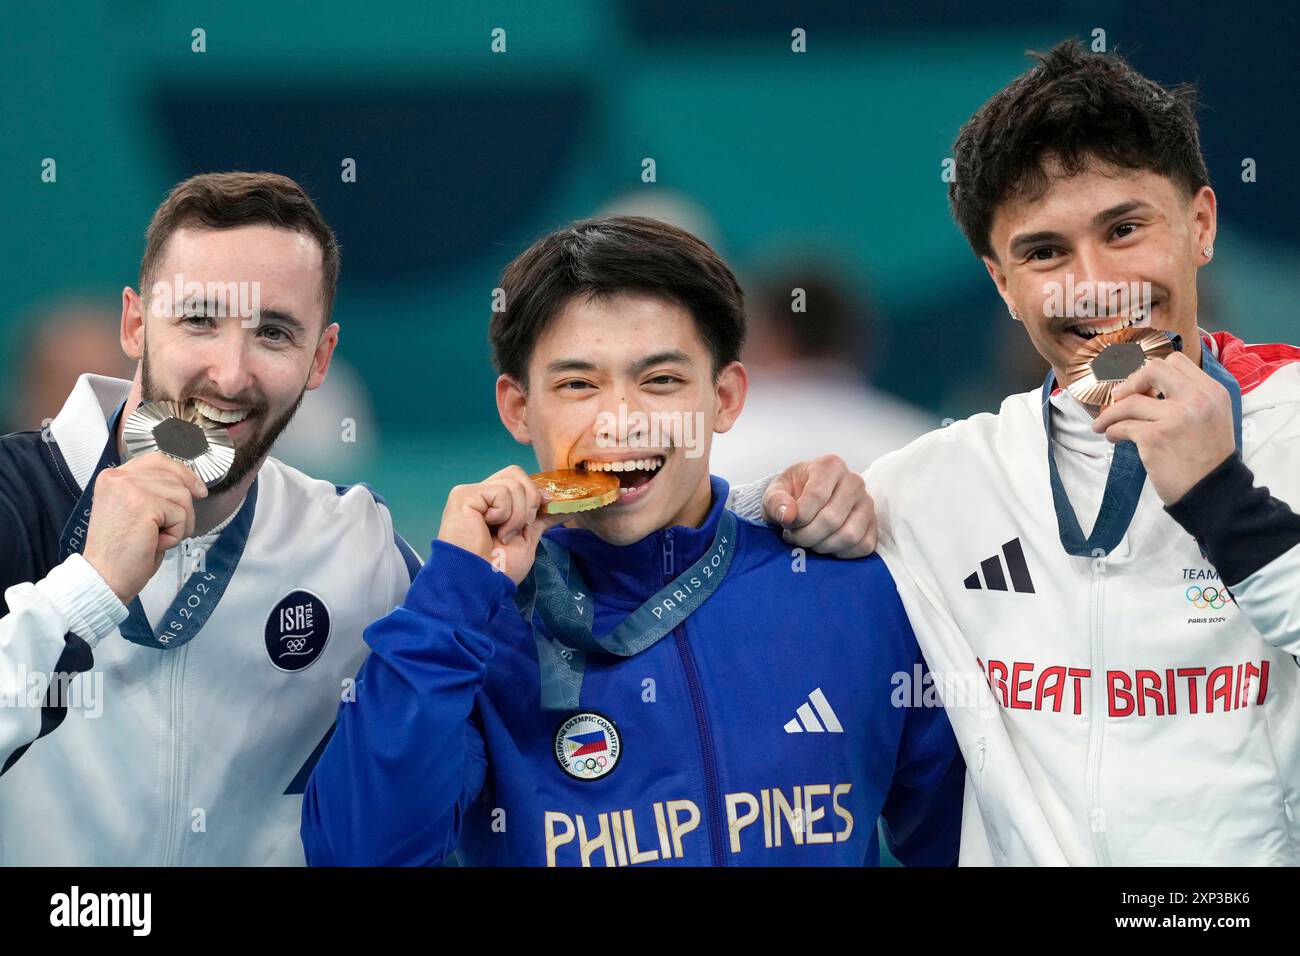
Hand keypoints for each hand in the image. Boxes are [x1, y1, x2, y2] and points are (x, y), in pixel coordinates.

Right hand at [82, 453, 208, 602]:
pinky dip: (175, 535)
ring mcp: (130, 488)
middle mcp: (118, 477)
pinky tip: (154, 544)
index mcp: (113, 477)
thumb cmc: (121, 551)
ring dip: (179, 523)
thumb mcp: (133, 510)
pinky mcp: (143, 504)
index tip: (198, 489)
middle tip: (166, 530)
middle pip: (176, 478)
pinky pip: (181, 515)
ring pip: (183, 496)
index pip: (157, 460)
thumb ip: (150, 491)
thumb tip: (187, 483)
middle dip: (182, 508)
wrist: (104, 577)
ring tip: (156, 538)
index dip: (182, 473)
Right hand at [438, 466, 568, 583]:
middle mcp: (481, 497)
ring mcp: (472, 494)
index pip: (519, 483)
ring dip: (517, 515)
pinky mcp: (465, 495)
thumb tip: (563, 508)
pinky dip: (505, 514)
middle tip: (522, 527)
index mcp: (493, 506)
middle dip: (530, 501)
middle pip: (516, 474)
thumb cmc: (498, 570)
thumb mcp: (526, 541)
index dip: (536, 493)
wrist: (480, 583)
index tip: (549, 508)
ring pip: (513, 485)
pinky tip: (490, 530)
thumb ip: (538, 520)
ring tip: (503, 535)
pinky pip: (501, 492)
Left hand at [760, 454, 875, 557]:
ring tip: (809, 540)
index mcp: (830, 466)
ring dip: (823, 546)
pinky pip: (863, 546)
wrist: (805, 500)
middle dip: (807, 536)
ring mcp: (867, 503)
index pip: (817, 496)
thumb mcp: (774, 493)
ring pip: (849, 535)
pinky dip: (841, 553)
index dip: (799, 518)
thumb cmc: (791, 494)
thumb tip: (788, 515)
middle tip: (794, 537)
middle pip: (831, 519)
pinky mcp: (873, 525)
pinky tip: (826, 545)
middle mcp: (853, 481)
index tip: (787, 524)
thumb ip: (776, 501)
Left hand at [1091, 351, 1235, 504]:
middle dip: (1131, 382)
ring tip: (1104, 425)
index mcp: (1212, 392)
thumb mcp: (1213, 418)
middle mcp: (1196, 399)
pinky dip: (1112, 431)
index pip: (1177, 362)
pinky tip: (1113, 437)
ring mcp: (1175, 417)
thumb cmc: (1210, 458)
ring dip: (1110, 413)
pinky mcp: (1155, 437)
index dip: (1153, 372)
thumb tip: (1149, 388)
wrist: (1213, 492)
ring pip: (1130, 401)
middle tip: (1119, 398)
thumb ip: (1190, 399)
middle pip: (1153, 369)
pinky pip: (1123, 426)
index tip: (1142, 387)